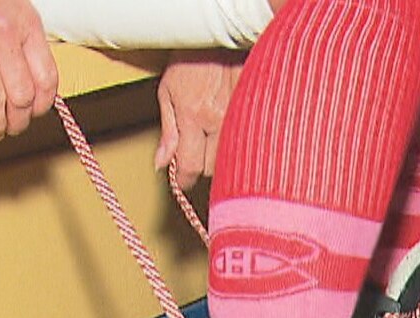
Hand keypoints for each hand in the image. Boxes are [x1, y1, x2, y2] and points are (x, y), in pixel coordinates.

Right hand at [0, 0, 58, 140]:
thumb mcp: (13, 8)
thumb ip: (24, 42)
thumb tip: (32, 83)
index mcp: (26, 24)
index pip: (46, 78)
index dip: (44, 105)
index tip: (37, 112)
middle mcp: (4, 35)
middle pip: (22, 96)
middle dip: (20, 120)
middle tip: (15, 127)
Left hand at [155, 50, 246, 187]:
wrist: (221, 34)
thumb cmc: (193, 57)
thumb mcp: (168, 91)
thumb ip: (167, 131)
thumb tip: (161, 163)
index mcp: (194, 115)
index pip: (190, 166)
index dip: (184, 179)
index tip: (183, 181)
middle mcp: (220, 118)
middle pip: (214, 167)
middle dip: (204, 164)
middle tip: (200, 150)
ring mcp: (242, 115)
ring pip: (235, 158)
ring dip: (225, 155)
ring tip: (218, 140)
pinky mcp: (258, 110)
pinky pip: (252, 140)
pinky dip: (243, 141)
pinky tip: (237, 132)